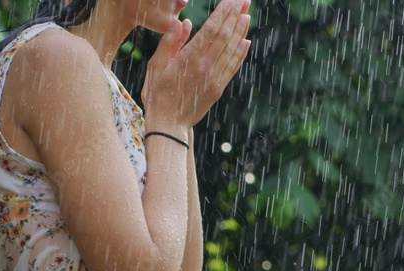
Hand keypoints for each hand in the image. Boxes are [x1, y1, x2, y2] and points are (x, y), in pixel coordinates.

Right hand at [142, 0, 251, 126]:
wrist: (169, 125)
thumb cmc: (157, 94)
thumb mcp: (155, 66)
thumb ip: (169, 43)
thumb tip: (183, 22)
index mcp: (188, 60)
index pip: (210, 30)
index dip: (222, 13)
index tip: (230, 0)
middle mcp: (205, 68)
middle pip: (225, 36)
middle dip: (235, 16)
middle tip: (244, 0)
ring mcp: (214, 79)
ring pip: (232, 50)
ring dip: (241, 31)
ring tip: (247, 14)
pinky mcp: (219, 88)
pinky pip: (233, 66)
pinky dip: (241, 52)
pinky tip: (246, 40)